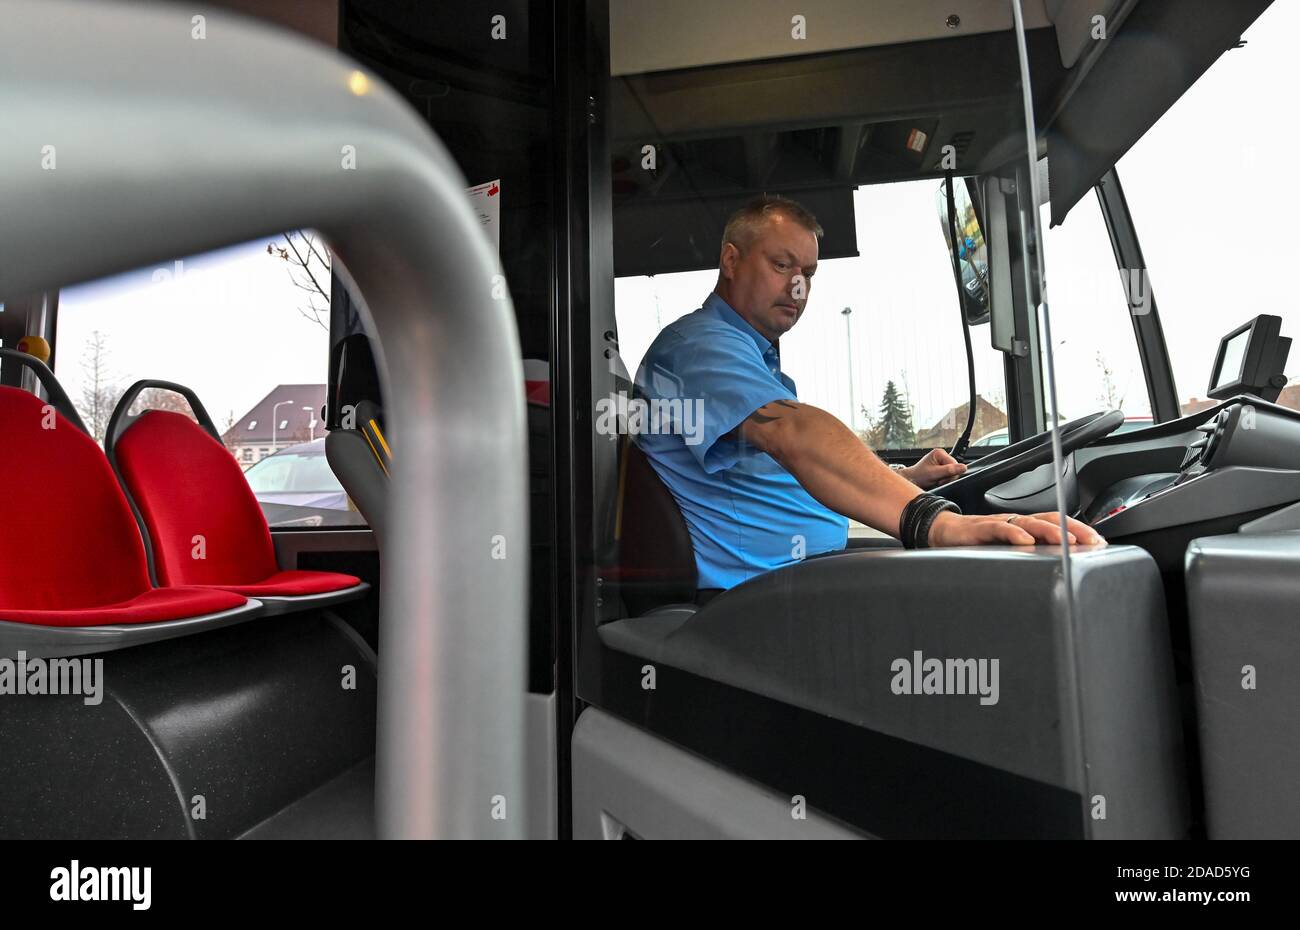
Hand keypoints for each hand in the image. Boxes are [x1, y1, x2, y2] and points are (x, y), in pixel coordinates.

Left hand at [901, 448, 966, 489]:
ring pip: (953, 472)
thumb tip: (963, 467)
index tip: (940, 479)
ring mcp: (942, 461)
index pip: (954, 463)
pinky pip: (950, 474)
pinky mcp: (942, 467)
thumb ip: (949, 471)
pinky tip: (938, 480)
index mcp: (939, 453)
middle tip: (937, 480)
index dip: (950, 474)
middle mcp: (941, 455)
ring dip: (946, 479)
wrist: (912, 481)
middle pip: (955, 468)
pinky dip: (945, 479)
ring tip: (936, 480)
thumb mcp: (934, 474)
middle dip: (947, 477)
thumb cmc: (919, 476)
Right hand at [928, 511, 1106, 546]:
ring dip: (1052, 531)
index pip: (1057, 523)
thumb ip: (1024, 557)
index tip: (1099, 543)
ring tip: (1069, 541)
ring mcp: (999, 524)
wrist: (940, 531)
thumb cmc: (972, 543)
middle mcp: (1015, 522)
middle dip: (1075, 529)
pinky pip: (999, 530)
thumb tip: (1050, 572)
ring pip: (1029, 522)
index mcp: (1023, 527)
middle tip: (1094, 542)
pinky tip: (1027, 542)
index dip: (1079, 530)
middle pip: (1050, 519)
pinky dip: (1015, 534)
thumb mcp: (1003, 551)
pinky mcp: (980, 529)